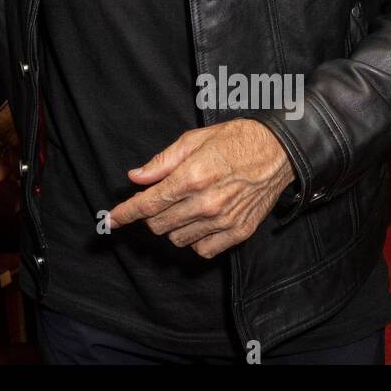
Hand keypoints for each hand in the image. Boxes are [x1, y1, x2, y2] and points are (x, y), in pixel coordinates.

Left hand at [0, 102, 17, 182]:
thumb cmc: (10, 118)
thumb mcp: (17, 140)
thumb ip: (19, 158)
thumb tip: (22, 176)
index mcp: (24, 132)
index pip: (22, 152)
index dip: (17, 165)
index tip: (13, 179)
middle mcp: (12, 130)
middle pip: (7, 151)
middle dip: (2, 166)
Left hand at [106, 119, 295, 258]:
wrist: (278, 151)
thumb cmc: (234, 140)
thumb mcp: (193, 140)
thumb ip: (161, 162)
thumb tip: (136, 177)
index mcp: (191, 177)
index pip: (148, 204)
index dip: (125, 213)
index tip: (111, 220)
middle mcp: (205, 203)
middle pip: (158, 224)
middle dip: (150, 214)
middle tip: (158, 200)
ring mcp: (223, 221)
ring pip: (177, 239)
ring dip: (172, 226)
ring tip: (183, 206)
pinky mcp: (239, 232)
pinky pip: (203, 250)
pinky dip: (194, 240)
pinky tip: (199, 222)